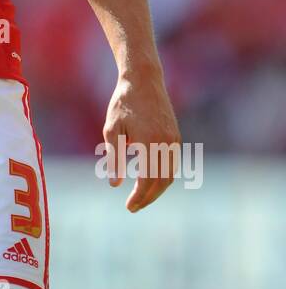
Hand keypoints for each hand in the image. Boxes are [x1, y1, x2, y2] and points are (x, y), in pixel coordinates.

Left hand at [102, 70, 180, 212]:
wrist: (143, 80)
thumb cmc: (123, 103)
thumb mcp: (112, 129)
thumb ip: (114, 157)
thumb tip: (115, 184)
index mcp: (150, 142)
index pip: (148, 179)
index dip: (140, 196)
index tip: (129, 206)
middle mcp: (166, 143)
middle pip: (162, 181)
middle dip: (148, 198)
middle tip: (133, 208)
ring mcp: (174, 140)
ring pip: (170, 174)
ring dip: (157, 190)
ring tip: (141, 198)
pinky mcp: (176, 136)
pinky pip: (172, 164)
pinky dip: (163, 177)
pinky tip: (150, 181)